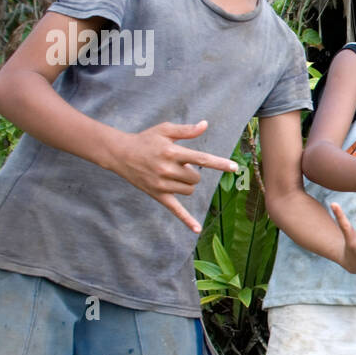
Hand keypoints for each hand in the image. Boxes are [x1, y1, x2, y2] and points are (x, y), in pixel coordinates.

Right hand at [111, 119, 237, 232]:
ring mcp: (162, 184)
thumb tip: (205, 125)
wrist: (120, 154)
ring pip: (189, 190)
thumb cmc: (146, 140)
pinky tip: (197, 229)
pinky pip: (175, 210)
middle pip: (196, 178)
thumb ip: (186, 130)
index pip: (201, 159)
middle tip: (179, 165)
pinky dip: (186, 220)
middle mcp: (167, 170)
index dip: (219, 163)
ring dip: (187, 184)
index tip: (235, 167)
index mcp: (172, 152)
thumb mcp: (165, 130)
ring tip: (173, 174)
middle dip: (193, 173)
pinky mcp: (157, 195)